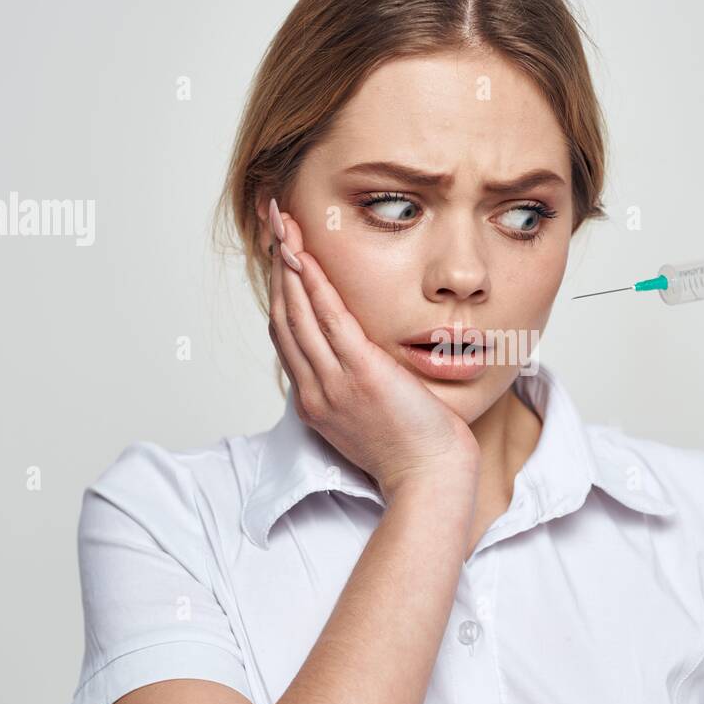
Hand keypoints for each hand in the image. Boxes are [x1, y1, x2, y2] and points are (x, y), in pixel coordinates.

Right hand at [263, 197, 480, 501]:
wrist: (430, 480)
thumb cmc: (413, 452)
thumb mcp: (373, 417)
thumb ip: (358, 386)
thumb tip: (361, 359)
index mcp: (316, 402)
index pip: (287, 337)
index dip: (279, 293)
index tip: (279, 257)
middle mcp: (316, 391)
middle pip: (283, 317)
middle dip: (276, 267)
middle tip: (273, 224)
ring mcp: (334, 383)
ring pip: (297, 313)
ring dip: (287, 264)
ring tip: (282, 224)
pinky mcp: (360, 374)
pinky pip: (329, 320)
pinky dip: (313, 285)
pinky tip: (304, 256)